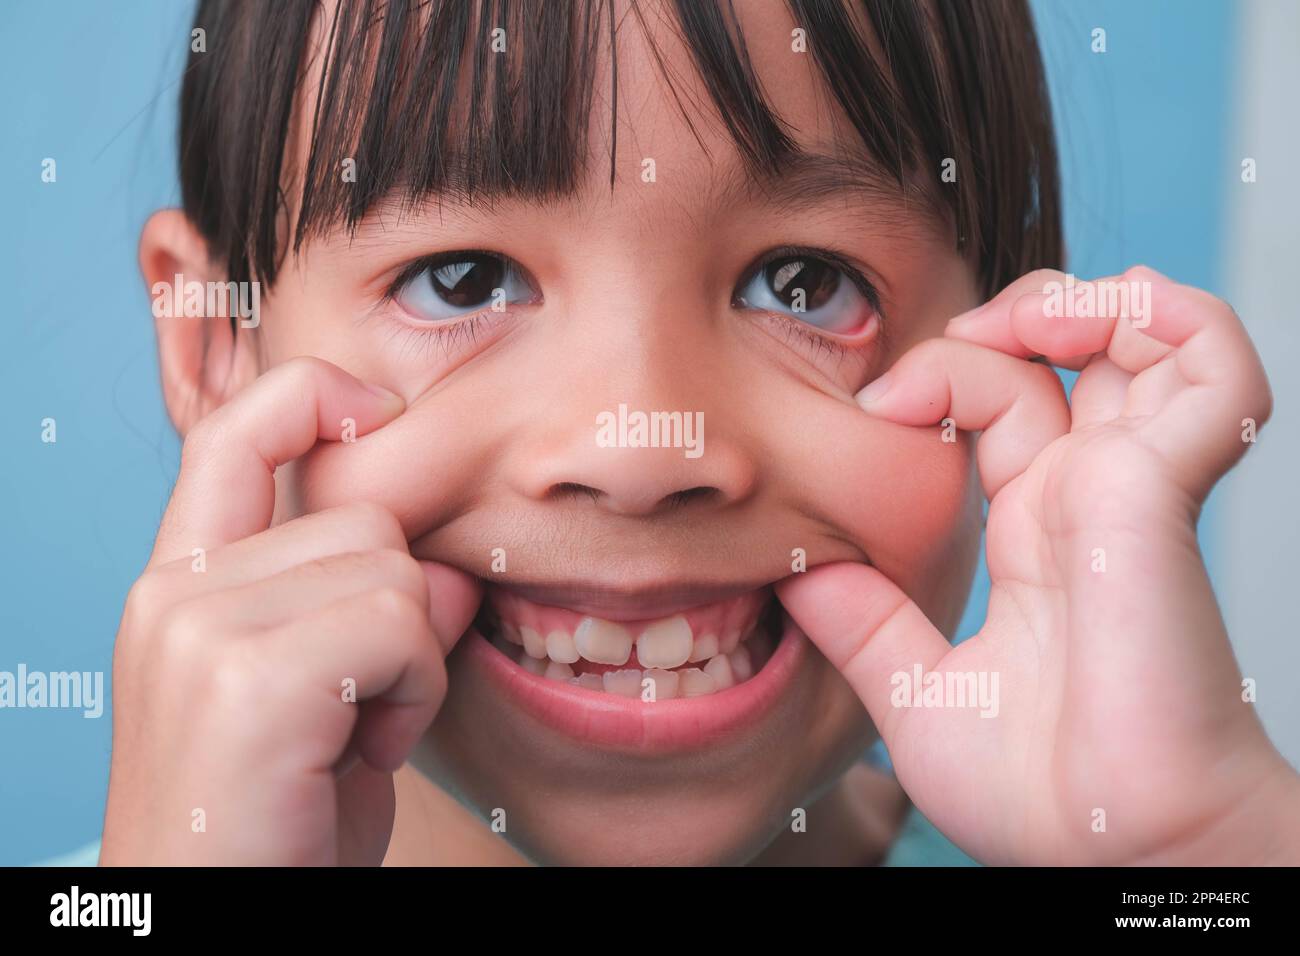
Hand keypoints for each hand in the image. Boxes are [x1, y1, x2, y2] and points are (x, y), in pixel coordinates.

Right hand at [100, 358, 480, 864]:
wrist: (216, 932)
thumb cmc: (277, 830)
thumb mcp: (333, 707)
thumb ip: (377, 617)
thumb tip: (447, 567)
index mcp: (179, 588)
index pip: (234, 432)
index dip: (314, 397)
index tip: (380, 412)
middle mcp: (173, 595)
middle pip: (364, 520)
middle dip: (400, 613)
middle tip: (362, 710)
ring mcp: (200, 630)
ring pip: (393, 571)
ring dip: (410, 663)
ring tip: (354, 738)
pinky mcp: (247, 678)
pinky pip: (399, 625)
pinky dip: (413, 692)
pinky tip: (364, 753)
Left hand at [778, 267, 1299, 864]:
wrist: (1110, 852)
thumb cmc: (1040, 792)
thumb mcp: (916, 689)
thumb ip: (860, 621)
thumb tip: (793, 567)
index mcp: (1037, 530)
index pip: (1006, 404)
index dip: (946, 376)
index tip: (876, 408)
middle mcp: (1088, 496)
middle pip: (1073, 351)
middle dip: (1004, 318)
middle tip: (934, 361)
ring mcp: (1131, 488)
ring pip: (1149, 335)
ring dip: (1078, 302)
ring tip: (1014, 329)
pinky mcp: (1162, 493)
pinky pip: (1216, 376)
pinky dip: (1174, 322)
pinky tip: (1083, 328)